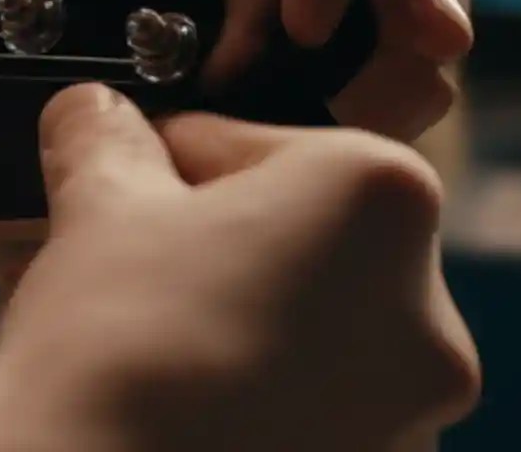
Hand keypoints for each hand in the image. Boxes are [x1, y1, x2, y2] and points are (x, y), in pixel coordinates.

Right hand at [0, 84, 479, 450]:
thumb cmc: (115, 340)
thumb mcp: (97, 204)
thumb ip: (104, 136)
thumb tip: (95, 113)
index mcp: (379, 200)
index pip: (252, 144)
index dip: (168, 162)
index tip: (118, 191)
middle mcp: (425, 307)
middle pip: (288, 237)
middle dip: (201, 241)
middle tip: (121, 264)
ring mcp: (410, 409)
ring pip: (300, 324)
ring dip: (226, 314)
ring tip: (140, 337)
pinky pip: (308, 401)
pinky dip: (249, 389)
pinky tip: (176, 396)